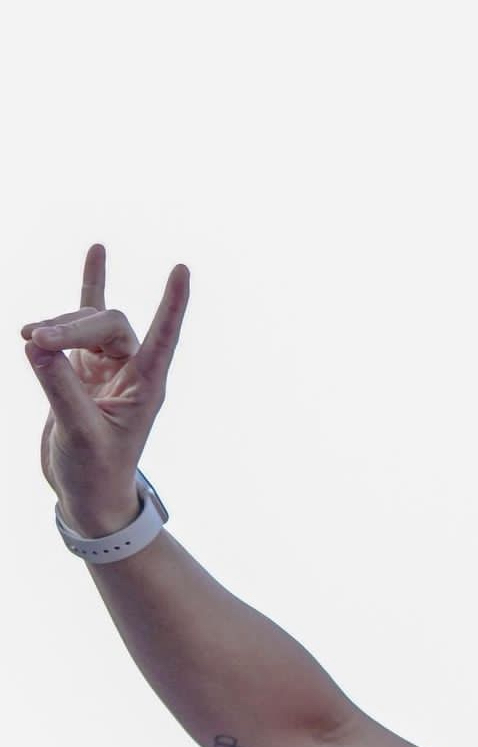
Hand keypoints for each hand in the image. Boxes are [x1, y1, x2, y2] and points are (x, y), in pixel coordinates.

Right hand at [24, 244, 189, 535]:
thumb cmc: (94, 472)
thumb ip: (59, 387)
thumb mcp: (79, 432)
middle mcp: (131, 372)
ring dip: (57, 327)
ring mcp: (105, 367)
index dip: (172, 306)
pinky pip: (82, 322)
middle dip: (71, 328)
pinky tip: (98, 251)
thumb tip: (36, 343)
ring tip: (27, 337)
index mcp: (146, 388)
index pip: (163, 338)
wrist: (86, 495)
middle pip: (107, 326)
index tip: (182, 270)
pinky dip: (88, 287)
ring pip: (86, 325)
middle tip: (32, 340)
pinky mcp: (79, 368)